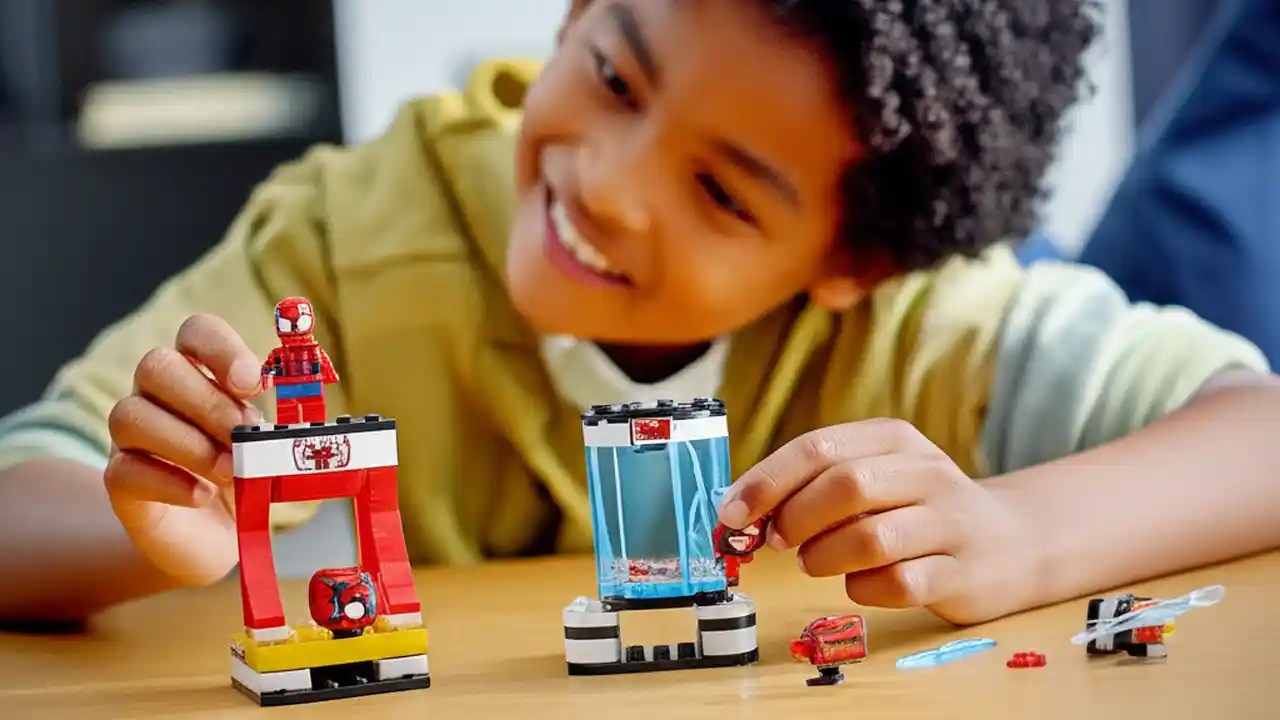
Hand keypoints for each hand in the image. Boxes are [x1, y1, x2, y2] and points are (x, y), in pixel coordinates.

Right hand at [105, 314, 262, 586]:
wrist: (217, 539)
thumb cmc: (248, 479)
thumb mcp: (275, 448)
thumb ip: (284, 427)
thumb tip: (306, 419)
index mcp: (199, 373)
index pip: (196, 331)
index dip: (221, 348)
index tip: (252, 384)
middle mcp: (157, 396)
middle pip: (156, 366)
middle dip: (206, 401)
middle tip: (243, 434)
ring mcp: (131, 438)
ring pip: (130, 414)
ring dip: (188, 443)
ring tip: (230, 470)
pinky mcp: (121, 482)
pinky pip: (124, 469)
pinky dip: (169, 481)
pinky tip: (203, 495)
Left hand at [717, 418, 1037, 624]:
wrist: (1009, 541)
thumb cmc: (916, 509)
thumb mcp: (874, 476)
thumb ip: (814, 484)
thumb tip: (740, 509)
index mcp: (894, 439)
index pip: (818, 448)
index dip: (766, 482)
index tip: (731, 514)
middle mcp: (926, 472)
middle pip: (845, 486)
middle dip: (796, 518)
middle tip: (777, 541)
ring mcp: (949, 523)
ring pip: (871, 538)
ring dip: (823, 557)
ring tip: (813, 562)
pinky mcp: (962, 573)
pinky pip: (898, 585)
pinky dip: (863, 589)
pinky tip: (859, 583)